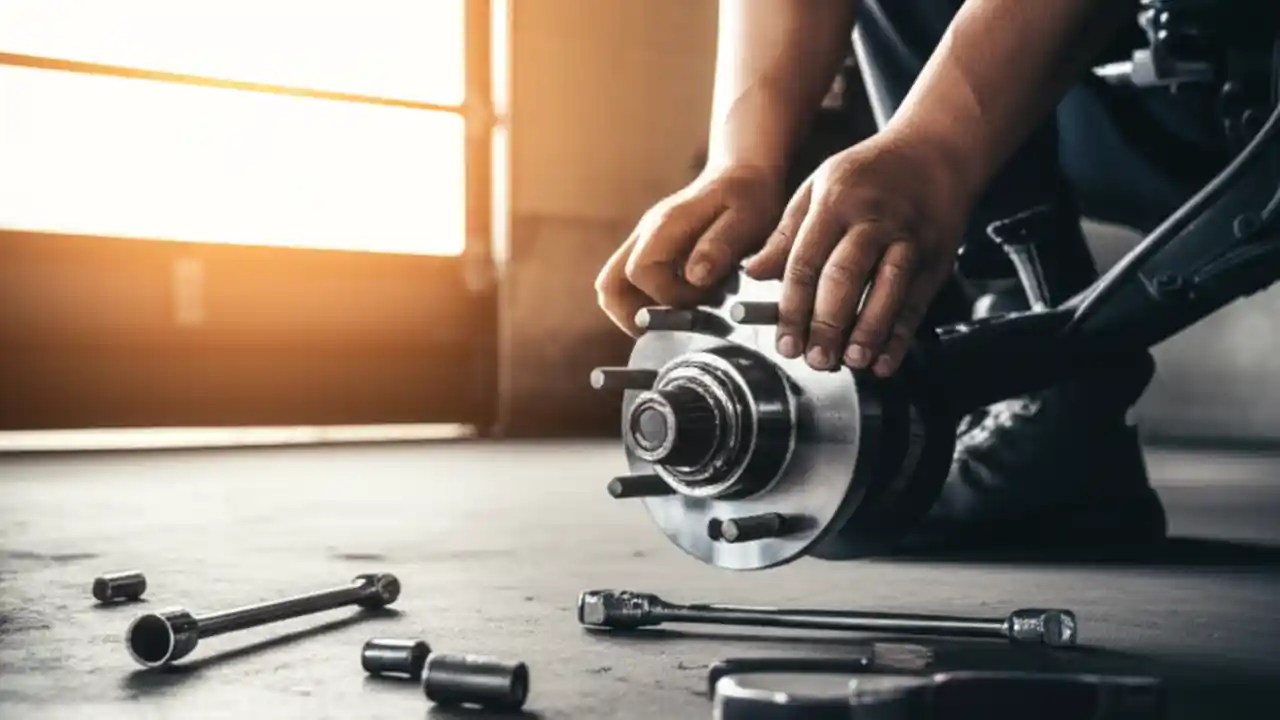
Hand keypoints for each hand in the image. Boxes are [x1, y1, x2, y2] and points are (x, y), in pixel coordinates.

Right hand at [596, 165, 785, 334]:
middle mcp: (645, 235)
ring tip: (681, 320)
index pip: (639, 272)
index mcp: (664, 226)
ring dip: (640, 313)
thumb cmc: (749, 196)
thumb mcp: (747, 218)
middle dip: (635, 317)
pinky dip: (649, 304)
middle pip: (610, 285)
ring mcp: (644, 244)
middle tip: (676, 328)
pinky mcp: (651, 253)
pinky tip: (685, 308)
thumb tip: (694, 278)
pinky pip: (631, 286)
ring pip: (615, 288)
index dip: (669, 296)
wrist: (743, 173)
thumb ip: (720, 246)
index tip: (706, 299)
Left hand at [743, 134, 972, 376]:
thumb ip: (786, 233)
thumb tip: (752, 273)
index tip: (785, 342)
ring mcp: (909, 237)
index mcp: (835, 202)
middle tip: (815, 360)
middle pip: (845, 276)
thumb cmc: (868, 174)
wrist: (934, 152)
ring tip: (851, 362)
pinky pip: (917, 300)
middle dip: (827, 324)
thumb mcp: (818, 188)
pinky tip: (885, 361)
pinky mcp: (937, 255)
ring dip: (868, 331)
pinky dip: (901, 334)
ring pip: (887, 288)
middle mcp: (873, 219)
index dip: (793, 307)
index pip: (806, 261)